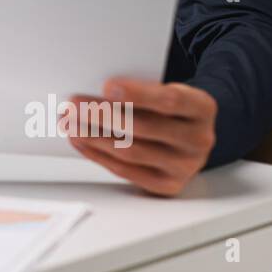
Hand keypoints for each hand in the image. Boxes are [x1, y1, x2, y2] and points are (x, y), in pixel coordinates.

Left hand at [67, 76, 216, 196]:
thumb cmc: (170, 109)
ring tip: (70, 123)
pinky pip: (126, 171)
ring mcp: (185, 166)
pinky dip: (98, 155)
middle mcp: (199, 139)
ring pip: (131, 152)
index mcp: (202, 108)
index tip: (106, 86)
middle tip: (73, 105)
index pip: (170, 101)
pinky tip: (80, 141)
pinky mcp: (168, 185)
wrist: (191, 135)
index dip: (137, 94)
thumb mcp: (167, 91)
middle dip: (102, 115)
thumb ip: (142, 91)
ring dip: (94, 136)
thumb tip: (96, 93)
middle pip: (144, 128)